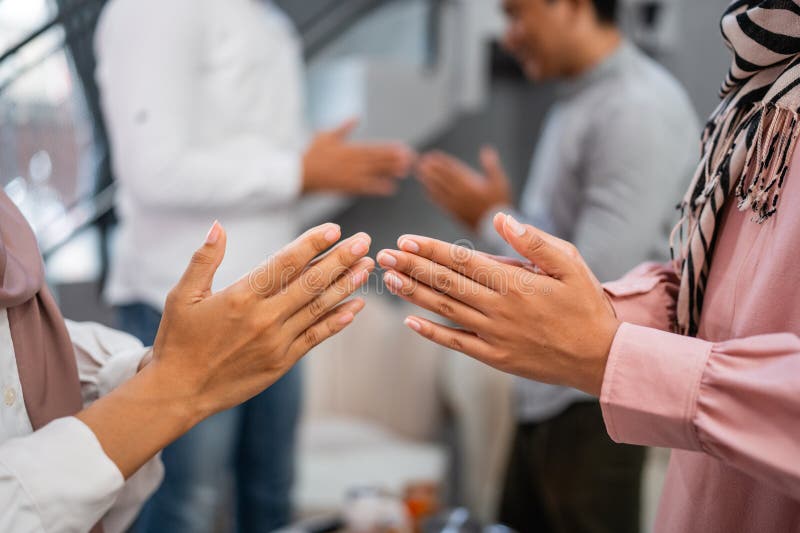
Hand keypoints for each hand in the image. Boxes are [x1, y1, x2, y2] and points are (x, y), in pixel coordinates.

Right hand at [148, 221, 373, 418]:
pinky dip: (338, 321)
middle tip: (364, 241)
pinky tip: (356, 306)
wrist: (179, 391)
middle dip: (341, 259)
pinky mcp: (281, 362)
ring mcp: (276, 341)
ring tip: (367, 267)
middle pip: (311, 282)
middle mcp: (263, 317)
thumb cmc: (178, 340)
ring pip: (319, 308)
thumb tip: (218, 226)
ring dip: (346, 286)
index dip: (312, 244)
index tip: (335, 229)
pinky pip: (316, 337)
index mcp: (240, 296)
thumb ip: (204, 259)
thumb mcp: (182, 295)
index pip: (285, 262)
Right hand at [302, 118, 414, 195]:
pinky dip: (378, 187)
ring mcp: (349, 173)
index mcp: (349, 148)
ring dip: (390, 171)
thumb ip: (344, 128)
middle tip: (411, 159)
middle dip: (395, 159)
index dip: (389, 149)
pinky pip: (365, 187)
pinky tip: (391, 188)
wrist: (298, 173)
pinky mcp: (345, 186)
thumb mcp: (326, 136)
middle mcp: (352, 160)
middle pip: (378, 159)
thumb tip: (355, 117)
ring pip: (375, 172)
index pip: (374, 148)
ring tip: (405, 171)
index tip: (403, 148)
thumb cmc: (311, 154)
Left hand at [375, 213, 619, 395]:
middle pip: (445, 283)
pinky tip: (410, 321)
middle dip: (411, 267)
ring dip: (413, 294)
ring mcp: (494, 336)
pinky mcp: (494, 357)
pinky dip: (431, 332)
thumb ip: (534, 242)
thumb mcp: (571, 264)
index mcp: (515, 283)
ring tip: (389, 279)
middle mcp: (498, 309)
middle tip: (383, 255)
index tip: (405, 240)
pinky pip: (456, 343)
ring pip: (445, 310)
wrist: (599, 358)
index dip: (430, 249)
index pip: (462, 260)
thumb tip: (501, 219)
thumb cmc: (586, 306)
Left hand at [416, 146, 511, 230]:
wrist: (496, 227)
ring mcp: (455, 204)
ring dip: (428, 179)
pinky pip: (440, 202)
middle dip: (432, 168)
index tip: (433, 154)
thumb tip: (486, 150)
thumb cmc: (499, 203)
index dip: (442, 161)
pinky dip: (432, 194)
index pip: (453, 169)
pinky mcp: (454, 213)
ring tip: (419, 172)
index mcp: (470, 184)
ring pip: (439, 189)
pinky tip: (426, 189)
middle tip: (421, 160)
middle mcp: (460, 193)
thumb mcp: (500, 182)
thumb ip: (491, 166)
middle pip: (443, 178)